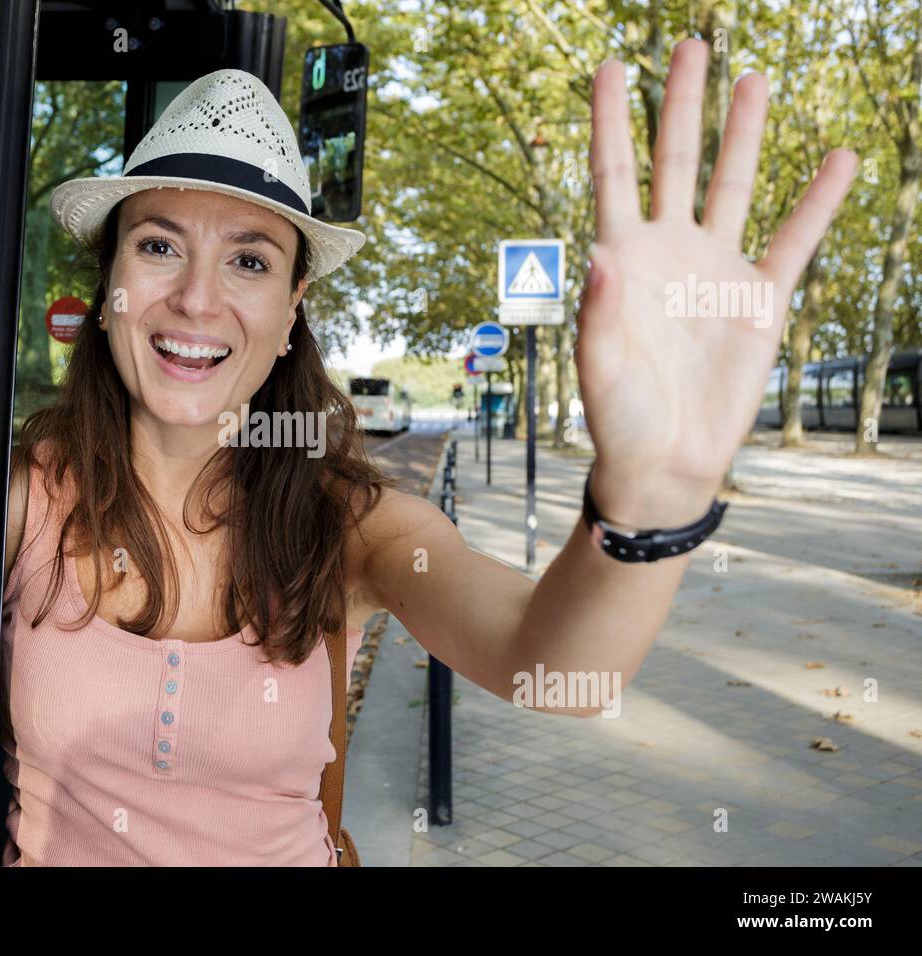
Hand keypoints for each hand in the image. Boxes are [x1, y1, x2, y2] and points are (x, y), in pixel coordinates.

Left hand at [576, 39, 856, 528]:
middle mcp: (670, 252)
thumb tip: (602, 256)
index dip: (612, 122)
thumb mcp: (598, 368)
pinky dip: (817, 201)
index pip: (616, 175)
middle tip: (691, 45)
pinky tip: (837, 157)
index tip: (609, 67)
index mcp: (623, 259)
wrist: (667, 461)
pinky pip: (795, 239)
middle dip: (682, 106)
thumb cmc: (619, 417)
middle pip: (677, 162)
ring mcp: (716, 270)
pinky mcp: (760, 300)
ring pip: (734, 186)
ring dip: (744, 134)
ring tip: (753, 78)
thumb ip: (598, 314)